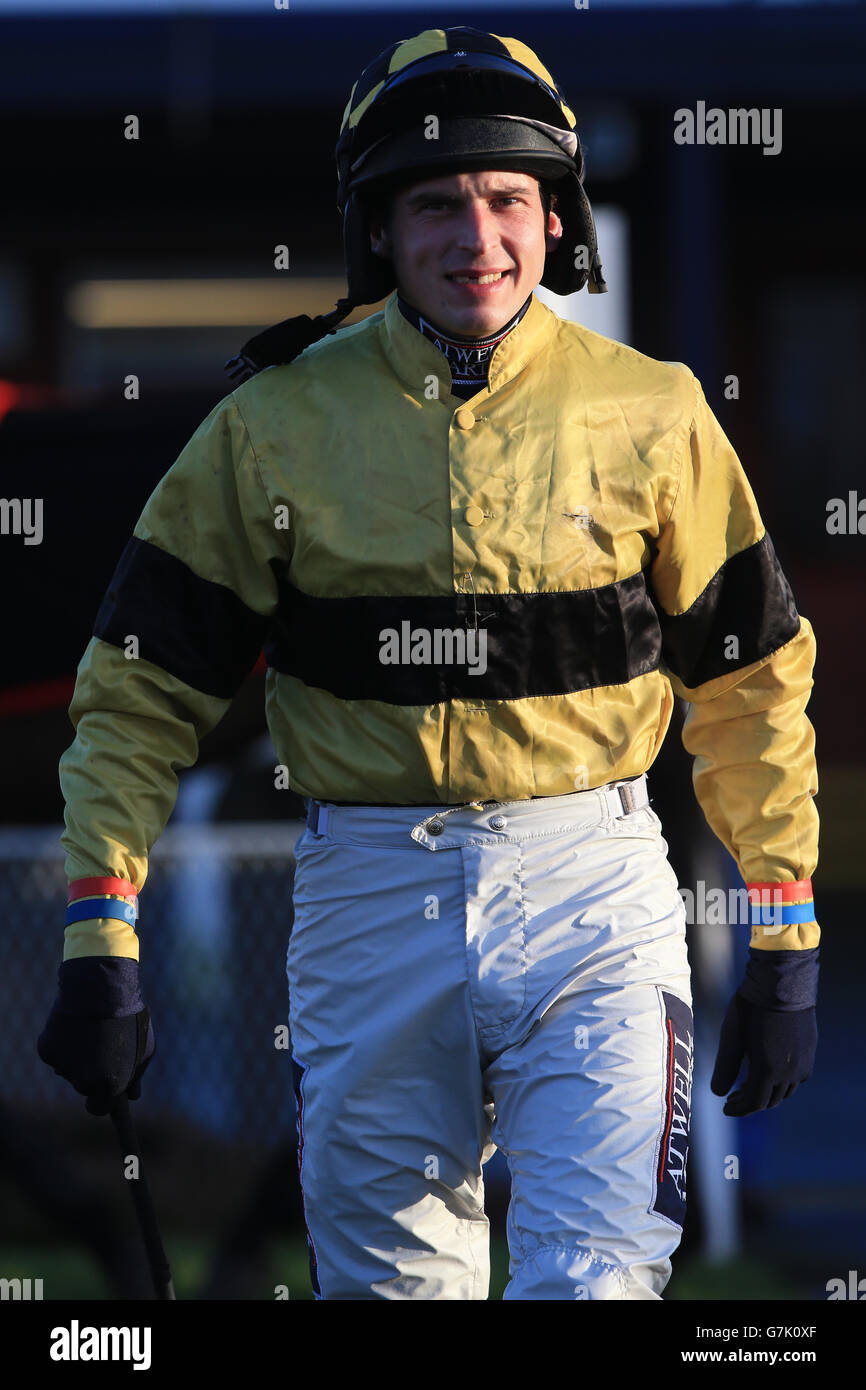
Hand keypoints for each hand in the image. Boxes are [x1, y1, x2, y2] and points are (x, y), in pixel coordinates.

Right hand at [37, 957, 154, 1114]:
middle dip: (93, 1073)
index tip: (104, 1095)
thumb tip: (133, 1095)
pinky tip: (74, 1025)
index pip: (99, 1108)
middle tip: (102, 1047)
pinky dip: (63, 1043)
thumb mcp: (144, 1048)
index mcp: (110, 1085)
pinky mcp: (47, 1050)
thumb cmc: (128, 1018)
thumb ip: (137, 1076)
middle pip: (84, 1086)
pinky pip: (56, 1053)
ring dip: (78, 1057)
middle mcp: (84, 1081)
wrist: (101, 988)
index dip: (102, 1101)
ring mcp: (63, 1067)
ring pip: (69, 1069)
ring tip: (91, 1030)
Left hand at [710, 994, 816, 1115]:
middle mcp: (789, 1073)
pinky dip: (781, 1082)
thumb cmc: (750, 1007)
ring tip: (749, 1085)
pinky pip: (797, 1078)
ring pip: (785, 1091)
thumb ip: (725, 1067)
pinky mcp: (809, 1053)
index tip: (725, 1109)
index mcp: (768, 1071)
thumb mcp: (731, 1036)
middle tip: (733, 1097)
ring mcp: (803, 1063)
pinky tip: (770, 1071)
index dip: (738, 1109)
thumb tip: (718, 1093)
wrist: (781, 984)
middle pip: (769, 1100)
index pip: (753, 1103)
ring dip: (766, 1093)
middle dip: (749, 1102)